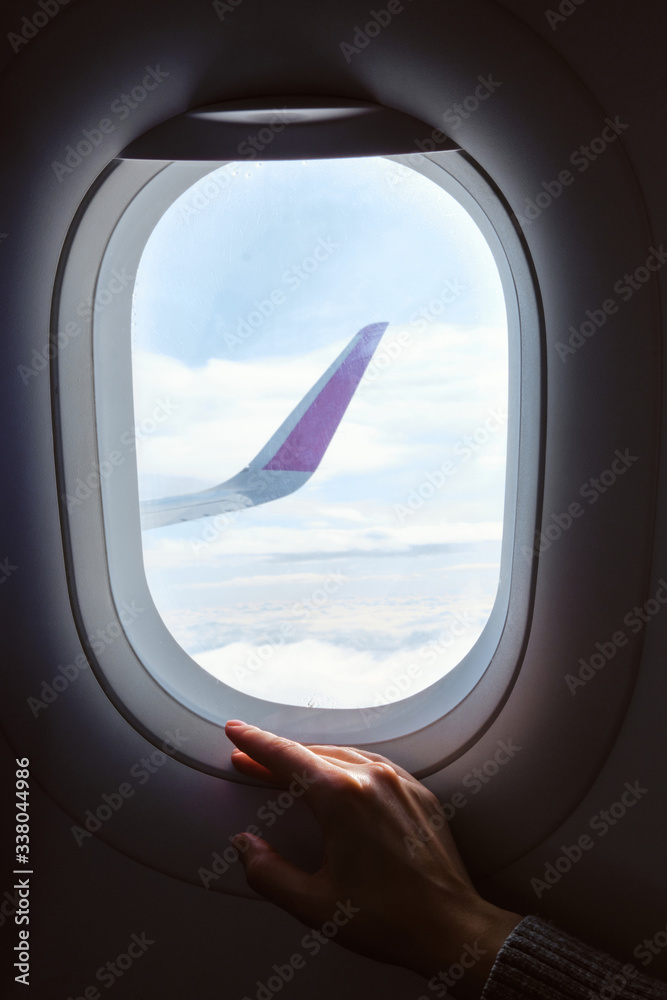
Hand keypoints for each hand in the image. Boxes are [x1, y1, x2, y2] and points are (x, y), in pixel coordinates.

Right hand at [225, 720, 521, 994]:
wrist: (452, 928)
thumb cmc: (386, 919)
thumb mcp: (313, 904)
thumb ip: (268, 872)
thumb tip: (244, 845)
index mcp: (342, 797)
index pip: (286, 757)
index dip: (255, 743)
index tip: (235, 731)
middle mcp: (372, 778)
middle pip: (312, 754)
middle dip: (276, 755)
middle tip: (248, 759)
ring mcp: (400, 782)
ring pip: (343, 755)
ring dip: (310, 759)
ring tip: (286, 768)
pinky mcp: (419, 793)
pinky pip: (374, 765)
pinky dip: (345, 765)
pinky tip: (336, 777)